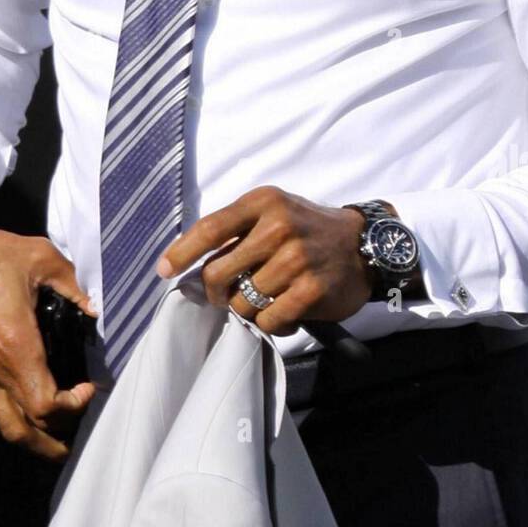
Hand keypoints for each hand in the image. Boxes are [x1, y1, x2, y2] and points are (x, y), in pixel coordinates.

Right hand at [0, 191, 100, 461]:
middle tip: (78, 426)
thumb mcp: (40, 257)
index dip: (74, 406)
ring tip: (58, 431)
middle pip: (26, 431)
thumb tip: (95, 305)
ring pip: (6, 424)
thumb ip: (74, 283)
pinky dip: (17, 413)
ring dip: (35, 436)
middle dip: (56, 440)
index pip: (46, 406)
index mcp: (15, 346)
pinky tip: (32, 398)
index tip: (88, 387)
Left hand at [156, 185, 382, 335]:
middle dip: (215, 292)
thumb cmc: (307, 229)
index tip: (164, 270)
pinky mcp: (311, 290)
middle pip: (219, 272)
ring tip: (265, 300)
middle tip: (224, 296)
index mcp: (263, 202)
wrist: (364, 244)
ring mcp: (296, 259)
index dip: (182, 252)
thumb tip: (191, 262)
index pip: (210, 228)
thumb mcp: (274, 212)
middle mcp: (278, 226)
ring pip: (242, 302)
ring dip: (247, 309)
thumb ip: (237, 229)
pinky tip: (284, 313)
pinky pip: (269, 320)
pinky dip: (271, 323)